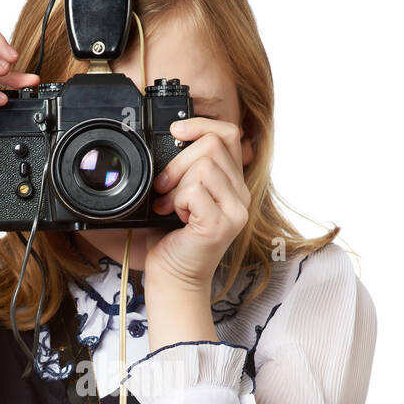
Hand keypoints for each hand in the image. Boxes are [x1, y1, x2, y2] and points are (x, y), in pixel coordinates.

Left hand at [142, 117, 252, 290]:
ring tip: (169, 206)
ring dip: (177, 183)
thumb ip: (188, 168)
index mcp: (233, 184)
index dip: (201, 124)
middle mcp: (241, 195)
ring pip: (204, 165)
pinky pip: (194, 190)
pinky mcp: (221, 224)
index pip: (229, 134)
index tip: (176, 131)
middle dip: (178, 160)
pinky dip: (176, 201)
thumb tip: (176, 136)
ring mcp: (235, 210)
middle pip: (213, 145)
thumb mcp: (182, 194)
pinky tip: (175, 217)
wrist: (173, 278)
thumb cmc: (172, 239)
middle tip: (163, 186)